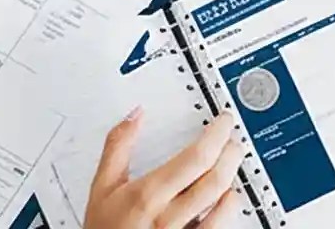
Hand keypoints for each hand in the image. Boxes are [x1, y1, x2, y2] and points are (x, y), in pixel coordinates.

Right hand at [85, 108, 244, 228]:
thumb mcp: (102, 188)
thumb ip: (118, 148)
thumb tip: (135, 116)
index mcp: (148, 196)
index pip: (195, 158)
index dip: (217, 135)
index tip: (223, 122)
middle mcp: (169, 217)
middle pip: (215, 179)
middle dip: (231, 153)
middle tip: (232, 139)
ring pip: (223, 205)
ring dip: (232, 179)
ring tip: (230, 164)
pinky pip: (219, 227)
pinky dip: (229, 208)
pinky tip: (227, 198)